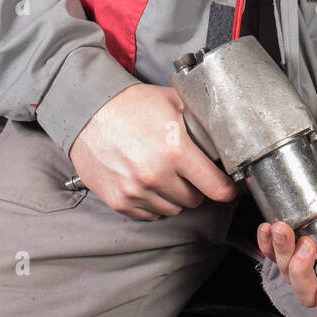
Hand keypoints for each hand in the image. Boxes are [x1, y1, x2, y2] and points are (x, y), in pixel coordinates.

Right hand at [68, 83, 237, 219]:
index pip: (215, 187)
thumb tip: (226, 129)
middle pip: (194, 200)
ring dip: (173, 196)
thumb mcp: (173, 101)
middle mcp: (157, 175)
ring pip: (172, 209)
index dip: (226, 188)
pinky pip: (148, 215)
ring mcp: (136, 191)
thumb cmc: (131, 104)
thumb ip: (200, 119)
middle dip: (196, 186)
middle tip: (187, 170)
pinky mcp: (119, 201)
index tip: (228, 187)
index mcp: (176, 150)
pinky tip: (147, 182)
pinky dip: (152, 203)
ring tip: (164, 173)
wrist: (88, 112)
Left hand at [256, 172, 316, 316]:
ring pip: (288, 272)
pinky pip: (275, 250)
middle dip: (300, 275)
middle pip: (308, 293)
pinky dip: (268, 243)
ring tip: (284, 227)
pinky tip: (270, 228)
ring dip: (281, 253)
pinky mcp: (297, 234)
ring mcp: (313, 252)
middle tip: (306, 244)